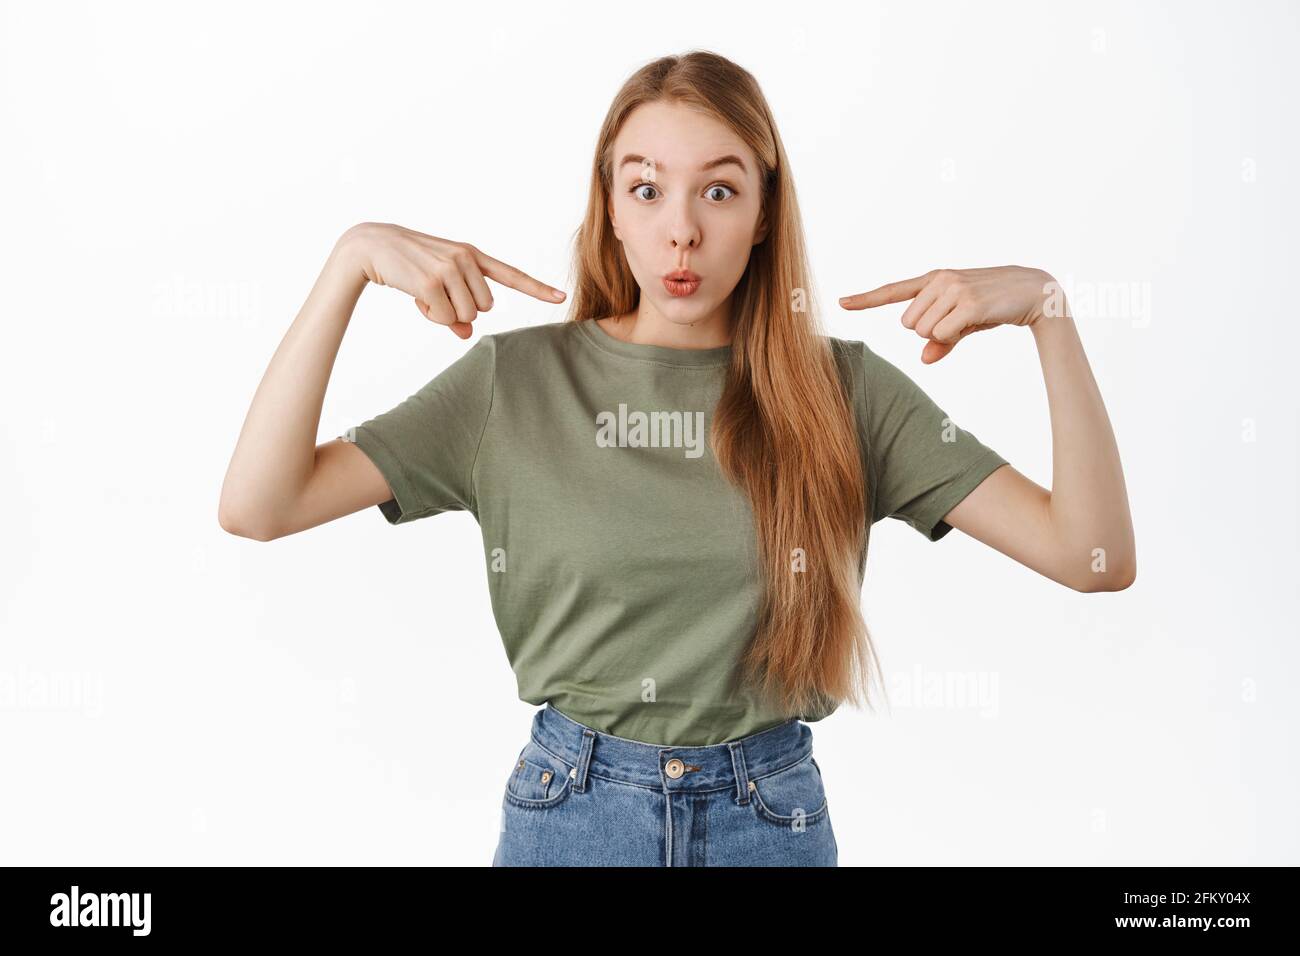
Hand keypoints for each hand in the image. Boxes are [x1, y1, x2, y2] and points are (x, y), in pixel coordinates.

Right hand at [337, 222, 565, 338]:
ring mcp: (450, 268)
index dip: (537, 288)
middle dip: (460, 310)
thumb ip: (457, 309)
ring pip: (467, 316)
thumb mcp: (438, 286)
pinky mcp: (432, 281)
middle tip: (435, 294)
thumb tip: (467, 335)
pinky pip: (445, 318)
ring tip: (424, 292)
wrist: (372, 246)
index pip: (511, 275)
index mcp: (472, 256)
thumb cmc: (409, 267)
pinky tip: (416, 296)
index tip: (560, 298)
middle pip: (485, 309)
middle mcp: (466, 258)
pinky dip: (431, 316)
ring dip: (445, 314)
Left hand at [839, 265, 1056, 363]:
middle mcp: (939, 280)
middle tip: (961, 321)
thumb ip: (941, 340)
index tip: (841, 303)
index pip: (893, 291)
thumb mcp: (964, 323)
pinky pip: (942, 334)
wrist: (1034, 292)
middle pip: (909, 325)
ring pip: (924, 331)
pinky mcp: (967, 302)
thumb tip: (923, 360)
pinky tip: (977, 321)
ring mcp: (953, 288)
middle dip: (931, 332)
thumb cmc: (994, 306)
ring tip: (971, 319)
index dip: (866, 299)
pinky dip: (956, 337)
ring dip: (945, 335)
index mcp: (934, 280)